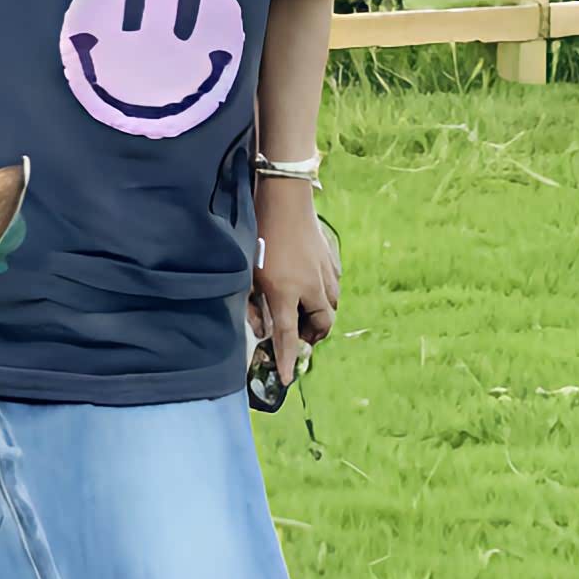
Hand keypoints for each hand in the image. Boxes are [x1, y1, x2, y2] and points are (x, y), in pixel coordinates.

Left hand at [250, 180, 337, 389]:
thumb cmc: (259, 234)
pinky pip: (332, 287)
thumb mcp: (246, 273)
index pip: (286, 336)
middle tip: (295, 333)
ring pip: (330, 307)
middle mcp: (310, 287)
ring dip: (318, 315)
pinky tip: (308, 286)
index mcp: (285, 292)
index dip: (285, 360)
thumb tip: (260, 330)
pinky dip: (323, 295)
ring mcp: (324, 273)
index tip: (286, 379)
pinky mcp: (331, 260)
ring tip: (300, 309)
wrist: (284, 199)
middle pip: (321, 325)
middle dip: (311, 335)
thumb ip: (250, 305)